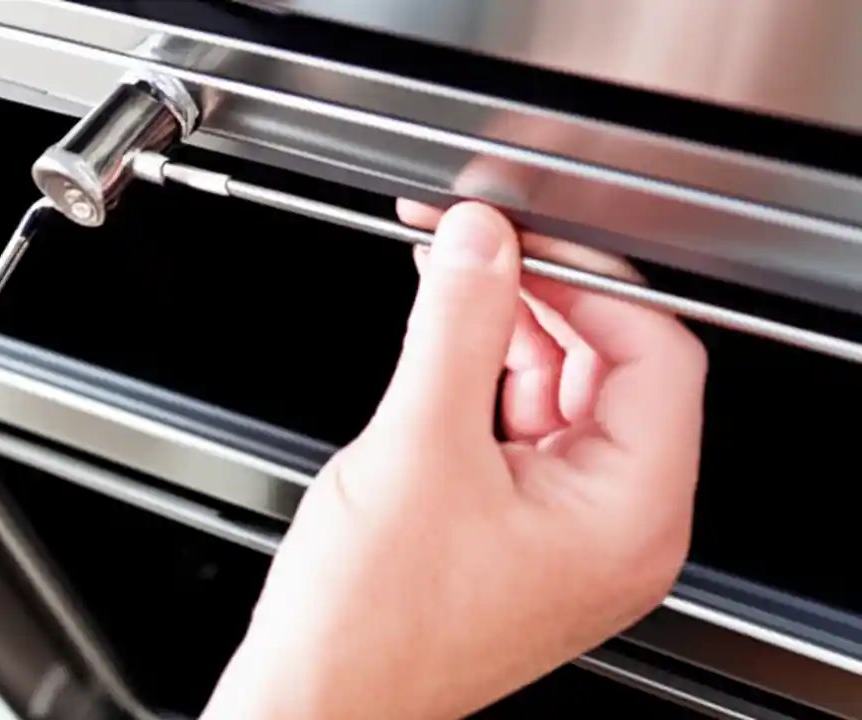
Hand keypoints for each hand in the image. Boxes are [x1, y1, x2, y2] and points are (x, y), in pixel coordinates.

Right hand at [204, 202, 706, 718]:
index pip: (657, 354)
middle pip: (611, 368)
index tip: (522, 243)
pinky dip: (485, 381)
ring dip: (507, 333)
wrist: (316, 698)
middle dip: (539, 297)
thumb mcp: (417, 447)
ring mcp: (570, 535)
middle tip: (472, 250)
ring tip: (446, 287)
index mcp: (630, 518)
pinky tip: (442, 348)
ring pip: (562, 394)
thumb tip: (479, 243)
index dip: (590, 281)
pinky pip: (524, 431)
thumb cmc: (369, 625)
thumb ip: (458, 326)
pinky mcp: (522, 534)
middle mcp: (618, 531)